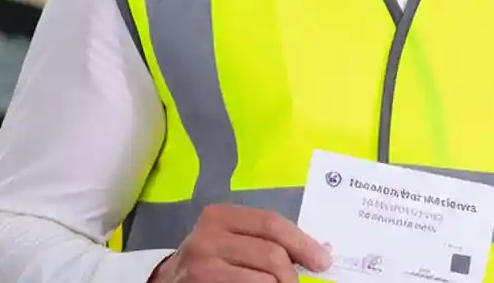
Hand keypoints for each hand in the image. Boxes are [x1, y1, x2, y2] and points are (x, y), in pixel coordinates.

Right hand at [149, 204, 331, 282]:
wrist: (171, 282)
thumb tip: (314, 254)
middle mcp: (208, 238)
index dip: (302, 242)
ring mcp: (203, 266)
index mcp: (220, 217)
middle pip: (271, 255)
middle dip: (292, 274)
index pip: (271, 223)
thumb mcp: (230, 240)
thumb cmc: (210, 259)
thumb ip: (262, 240)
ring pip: (264, 281)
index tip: (323, 261)